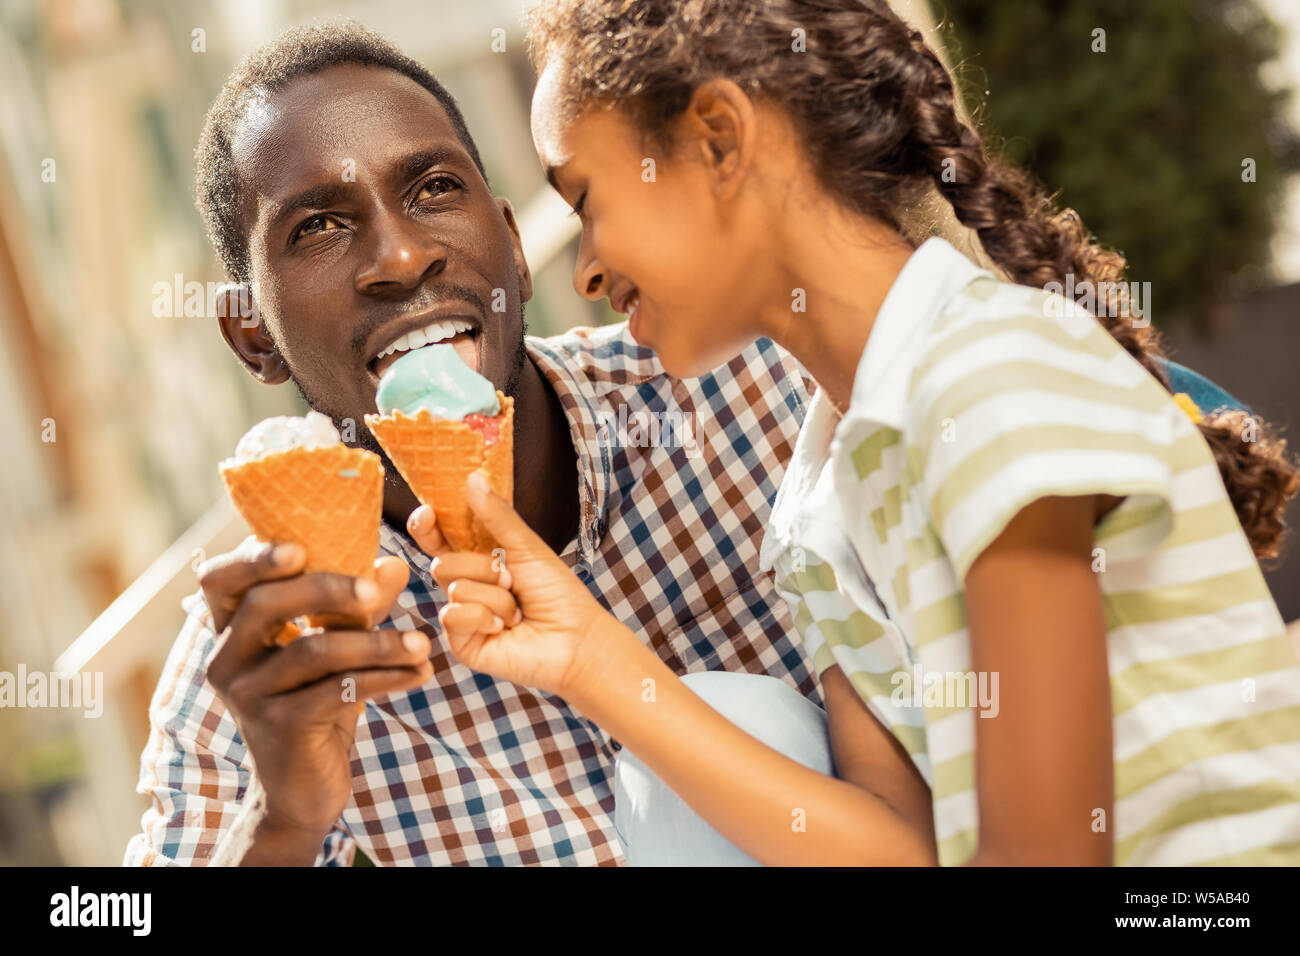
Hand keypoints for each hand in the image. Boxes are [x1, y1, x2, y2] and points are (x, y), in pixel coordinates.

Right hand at [199, 540, 432, 854]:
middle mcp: (227, 660)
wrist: (300, 791)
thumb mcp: (333, 650)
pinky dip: (386, 677)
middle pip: (266, 604)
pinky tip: (420, 673)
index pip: (218, 580)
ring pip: (313, 650)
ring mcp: (249, 696)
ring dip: (377, 642)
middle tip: (379, 591)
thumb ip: (358, 607)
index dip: (252, 557)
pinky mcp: (281, 727)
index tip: (301, 546)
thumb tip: (394, 564)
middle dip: (326, 588)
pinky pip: (338, 690)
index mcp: (230, 632)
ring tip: (421, 643)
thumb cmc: (315, 706)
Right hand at [406, 472, 624, 696]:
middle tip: (511, 580)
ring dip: (495, 597)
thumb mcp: (527, 547)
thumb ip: (497, 516)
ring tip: (518, 610)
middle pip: (442, 563)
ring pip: (454, 588)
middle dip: (483, 568)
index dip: (428, 525)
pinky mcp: (462, 643)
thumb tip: (472, 478)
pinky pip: (454, 617)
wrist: (575, 638)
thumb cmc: (557, 593)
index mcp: (478, 560)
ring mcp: (461, 616)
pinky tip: (504, 629)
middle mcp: (465, 586)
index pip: (439, 539)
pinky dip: (485, 618)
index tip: (428, 511)